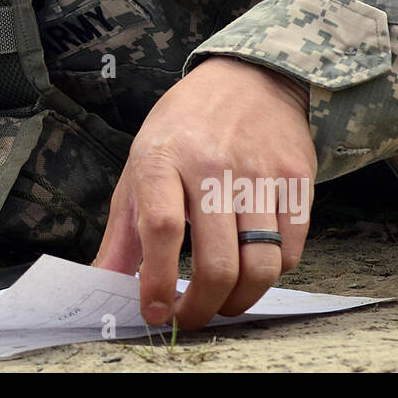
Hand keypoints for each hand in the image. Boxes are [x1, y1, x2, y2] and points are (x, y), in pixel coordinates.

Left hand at [93, 56, 315, 328]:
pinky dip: (270, 276)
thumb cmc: (183, 130)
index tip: (155, 311)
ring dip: (239, 301)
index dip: (157, 281)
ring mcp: (260, 173)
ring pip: (260, 266)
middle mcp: (212, 165)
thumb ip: (122, 233)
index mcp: (163, 159)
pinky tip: (250, 270)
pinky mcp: (297, 180)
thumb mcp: (139, 168)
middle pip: (217, 261)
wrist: (247, 79)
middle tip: (190, 318)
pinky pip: (290, 251)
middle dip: (202, 308)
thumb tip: (100, 284)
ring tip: (221, 303)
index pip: (161, 230)